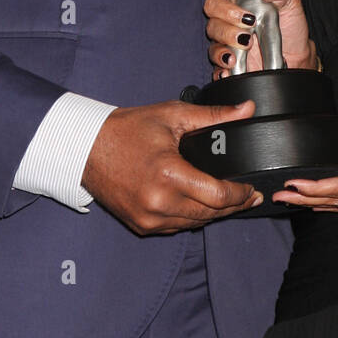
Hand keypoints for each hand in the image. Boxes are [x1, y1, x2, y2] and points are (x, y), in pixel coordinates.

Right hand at [81, 98, 261, 234]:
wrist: (86, 147)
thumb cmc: (128, 129)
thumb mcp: (172, 115)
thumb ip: (213, 116)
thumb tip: (247, 110)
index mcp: (170, 175)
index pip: (219, 196)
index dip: (241, 195)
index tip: (251, 189)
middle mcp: (159, 203)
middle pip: (210, 214)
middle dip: (233, 206)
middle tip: (248, 197)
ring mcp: (148, 218)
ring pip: (194, 224)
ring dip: (213, 214)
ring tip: (228, 202)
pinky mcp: (140, 225)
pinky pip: (175, 227)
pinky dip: (190, 218)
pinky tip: (199, 206)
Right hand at [204, 0, 314, 76]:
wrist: (299, 56)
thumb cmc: (292, 27)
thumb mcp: (291, 4)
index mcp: (238, 7)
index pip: (216, 3)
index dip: (225, 9)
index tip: (248, 17)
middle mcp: (229, 27)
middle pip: (212, 25)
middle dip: (226, 32)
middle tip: (247, 38)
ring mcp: (229, 48)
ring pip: (213, 48)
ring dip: (222, 53)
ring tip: (235, 58)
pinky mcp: (232, 68)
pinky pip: (218, 71)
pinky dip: (221, 72)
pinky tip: (229, 73)